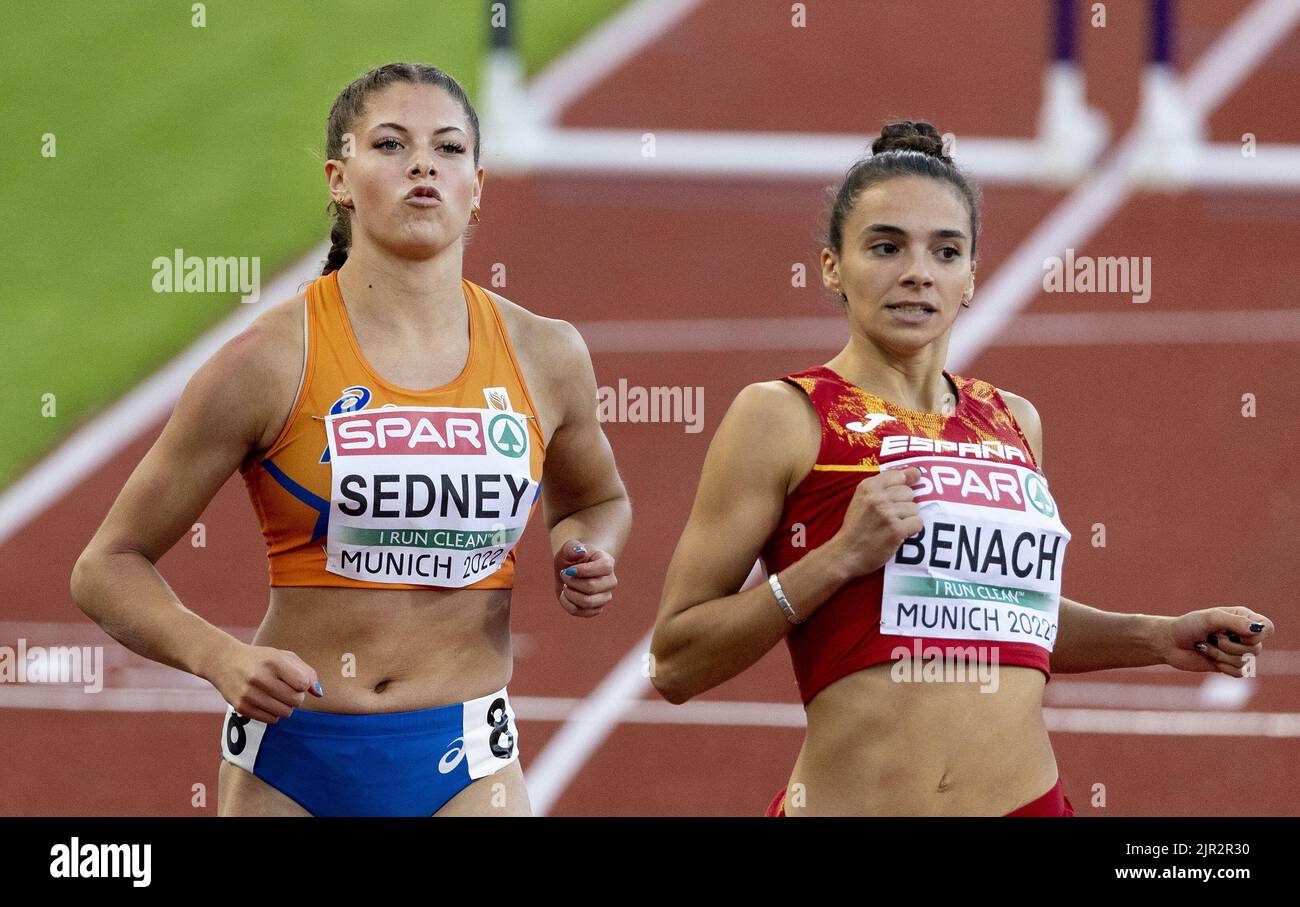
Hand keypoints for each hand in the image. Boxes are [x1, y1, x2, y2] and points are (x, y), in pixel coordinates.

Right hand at [208, 641, 322, 722]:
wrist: (224, 661)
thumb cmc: (261, 659)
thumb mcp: (284, 657)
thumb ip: (306, 672)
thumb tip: (320, 694)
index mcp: (273, 662)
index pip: (302, 684)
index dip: (304, 685)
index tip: (296, 680)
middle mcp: (260, 678)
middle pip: (296, 700)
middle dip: (297, 697)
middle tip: (286, 689)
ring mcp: (249, 694)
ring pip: (285, 713)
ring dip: (286, 706)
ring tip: (277, 695)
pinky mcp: (242, 708)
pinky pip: (271, 720)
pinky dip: (274, 714)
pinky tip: (266, 701)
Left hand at [554, 539, 617, 617]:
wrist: (571, 569)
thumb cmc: (572, 557)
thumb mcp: (568, 548)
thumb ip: (571, 547)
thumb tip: (581, 552)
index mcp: (607, 563)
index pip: (604, 568)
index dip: (583, 571)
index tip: (569, 569)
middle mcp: (610, 581)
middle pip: (591, 587)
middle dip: (571, 582)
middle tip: (564, 575)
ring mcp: (605, 597)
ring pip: (587, 602)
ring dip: (569, 593)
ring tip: (566, 585)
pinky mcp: (596, 609)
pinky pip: (580, 612)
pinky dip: (567, 603)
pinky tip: (565, 594)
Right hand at [826, 467, 923, 578]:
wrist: (845, 554)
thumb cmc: (856, 527)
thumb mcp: (862, 499)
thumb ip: (886, 484)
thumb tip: (916, 472)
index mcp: (868, 486)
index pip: (898, 476)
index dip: (901, 487)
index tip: (896, 498)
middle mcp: (877, 497)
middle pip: (909, 493)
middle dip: (903, 505)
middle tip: (888, 518)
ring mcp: (887, 513)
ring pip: (914, 508)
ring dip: (907, 519)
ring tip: (891, 527)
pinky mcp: (896, 530)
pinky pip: (918, 523)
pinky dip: (911, 530)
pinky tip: (897, 534)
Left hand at [1157, 606, 1273, 676]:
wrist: (1170, 643)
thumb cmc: (1188, 626)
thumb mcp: (1211, 618)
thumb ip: (1235, 622)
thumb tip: (1257, 630)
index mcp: (1243, 618)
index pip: (1267, 628)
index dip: (1256, 634)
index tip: (1236, 633)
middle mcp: (1243, 634)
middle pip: (1256, 648)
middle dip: (1229, 645)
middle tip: (1212, 637)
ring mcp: (1238, 651)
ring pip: (1245, 661)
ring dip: (1220, 655)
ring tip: (1205, 646)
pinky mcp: (1230, 666)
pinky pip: (1238, 673)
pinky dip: (1222, 666)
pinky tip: (1208, 658)